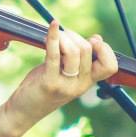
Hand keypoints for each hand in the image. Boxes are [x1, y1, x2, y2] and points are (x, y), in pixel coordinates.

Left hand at [3, 19, 117, 135]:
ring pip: (73, 51)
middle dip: (74, 36)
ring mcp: (65, 85)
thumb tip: (96, 38)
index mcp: (87, 83)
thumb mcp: (66, 74)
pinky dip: (54, 36)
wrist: (25, 110)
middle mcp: (80, 85)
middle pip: (87, 51)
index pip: (110, 66)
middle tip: (62, 36)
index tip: (92, 41)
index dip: (105, 50)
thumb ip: (78, 59)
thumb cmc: (43, 87)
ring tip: (53, 37)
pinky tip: (52, 25)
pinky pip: (54, 54)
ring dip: (63, 37)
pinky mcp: (49, 82)